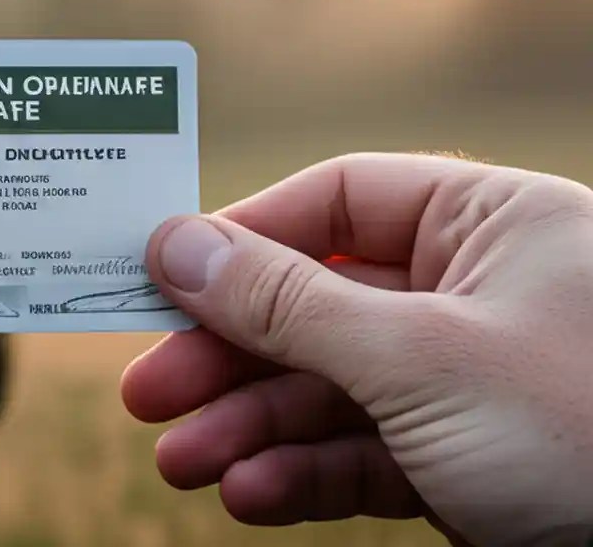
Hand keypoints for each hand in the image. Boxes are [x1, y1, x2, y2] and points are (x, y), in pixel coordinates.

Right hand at [121, 153, 592, 546]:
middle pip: (318, 304)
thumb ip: (288, 301)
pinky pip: (365, 453)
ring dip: (251, 427)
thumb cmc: (584, 430)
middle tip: (148, 393)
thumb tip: (176, 243)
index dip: (245, 237)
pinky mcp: (465, 461)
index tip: (163, 277)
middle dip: (230, 356)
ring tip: (181, 463)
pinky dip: (304, 475)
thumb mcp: (418, 358)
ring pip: (332, 389)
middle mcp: (477, 293)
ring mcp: (470, 383)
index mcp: (492, 226)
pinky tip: (249, 496)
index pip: (340, 201)